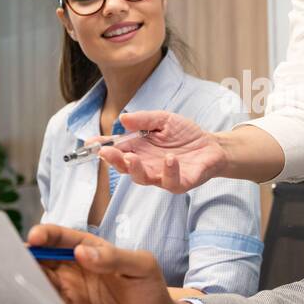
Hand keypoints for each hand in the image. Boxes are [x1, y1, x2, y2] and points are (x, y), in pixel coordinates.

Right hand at [26, 224, 207, 303]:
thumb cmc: (153, 295)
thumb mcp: (142, 267)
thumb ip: (115, 257)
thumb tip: (83, 252)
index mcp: (91, 252)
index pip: (62, 239)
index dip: (47, 236)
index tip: (35, 237)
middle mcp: (74, 273)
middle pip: (42, 261)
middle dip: (24, 257)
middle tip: (9, 259)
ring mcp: (69, 298)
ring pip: (38, 286)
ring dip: (23, 283)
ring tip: (9, 282)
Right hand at [98, 110, 227, 192]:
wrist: (213, 146)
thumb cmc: (185, 135)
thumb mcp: (163, 120)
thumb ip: (144, 120)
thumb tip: (122, 119)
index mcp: (139, 150)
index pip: (117, 150)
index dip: (103, 147)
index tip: (91, 143)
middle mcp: (147, 165)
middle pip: (125, 167)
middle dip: (114, 160)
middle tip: (106, 152)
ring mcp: (162, 176)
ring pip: (143, 178)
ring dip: (135, 168)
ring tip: (131, 157)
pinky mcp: (180, 183)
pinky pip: (171, 181)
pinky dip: (169, 170)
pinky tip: (169, 159)